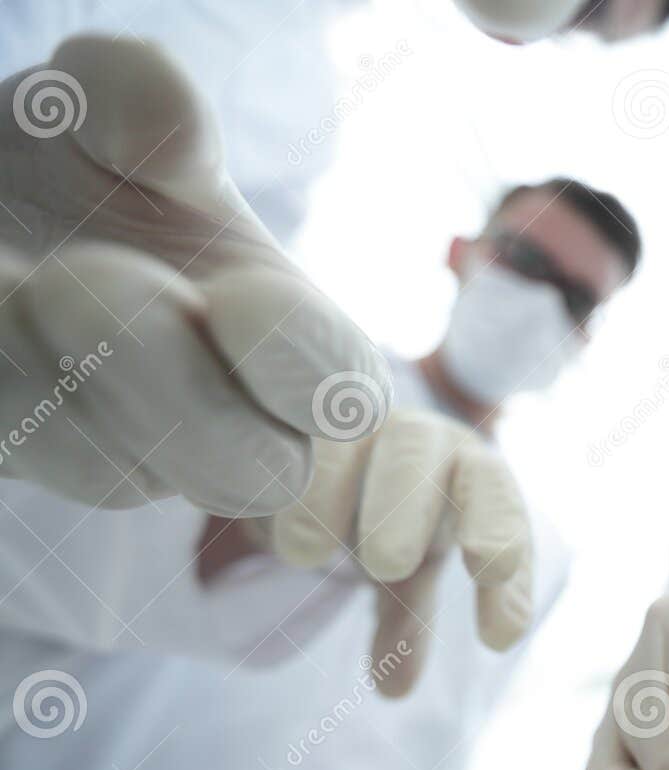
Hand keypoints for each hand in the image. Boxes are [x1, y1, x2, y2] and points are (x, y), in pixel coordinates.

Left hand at [0, 35, 389, 515]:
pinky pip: (18, 447)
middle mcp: (223, 419)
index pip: (337, 390)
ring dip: (74, 380)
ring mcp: (119, 451)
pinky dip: (5, 369)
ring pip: (120, 477)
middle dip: (181, 388)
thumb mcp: (107, 100)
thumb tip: (170, 143)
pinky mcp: (21, 451)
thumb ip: (146, 95)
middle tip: (96, 276)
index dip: (303, 362)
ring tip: (32, 279)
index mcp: (288, 343)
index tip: (242, 295)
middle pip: (252, 472)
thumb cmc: (73, 156)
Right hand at [253, 408, 532, 697]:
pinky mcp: (288, 421)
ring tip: (307, 556)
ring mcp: (350, 421)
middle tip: (390, 564)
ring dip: (327, 492)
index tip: (492, 591)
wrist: (340, 460)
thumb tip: (395, 693)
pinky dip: (272, 480)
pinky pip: (277, 439)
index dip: (499, 537)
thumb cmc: (402, 521)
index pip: (495, 496)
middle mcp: (417, 435)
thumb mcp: (410, 574)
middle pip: (419, 448)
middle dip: (407, 504)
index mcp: (469, 471)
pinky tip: (258, 525)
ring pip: (338, 437)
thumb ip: (408, 622)